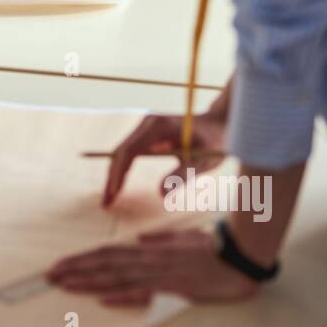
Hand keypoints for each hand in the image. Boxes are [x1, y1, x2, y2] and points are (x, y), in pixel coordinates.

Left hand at [47, 229, 259, 305]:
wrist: (240, 256)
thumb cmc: (213, 247)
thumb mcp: (182, 238)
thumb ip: (159, 239)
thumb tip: (139, 239)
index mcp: (149, 249)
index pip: (108, 254)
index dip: (82, 259)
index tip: (61, 264)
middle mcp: (149, 260)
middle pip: (104, 264)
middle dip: (75, 270)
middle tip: (49, 275)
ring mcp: (160, 274)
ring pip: (117, 276)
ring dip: (88, 281)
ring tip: (64, 285)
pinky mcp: (174, 287)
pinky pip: (143, 292)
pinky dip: (122, 295)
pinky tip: (102, 297)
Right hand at [102, 109, 228, 207]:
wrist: (220, 123)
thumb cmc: (215, 140)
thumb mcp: (204, 160)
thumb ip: (183, 175)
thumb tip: (161, 194)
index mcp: (158, 126)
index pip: (129, 151)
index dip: (119, 173)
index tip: (114, 194)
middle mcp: (147, 123)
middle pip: (120, 151)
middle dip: (112, 177)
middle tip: (106, 203)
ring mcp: (145, 128)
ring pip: (121, 152)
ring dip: (114, 175)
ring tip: (110, 199)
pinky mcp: (147, 134)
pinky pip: (129, 153)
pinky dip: (122, 170)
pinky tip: (118, 187)